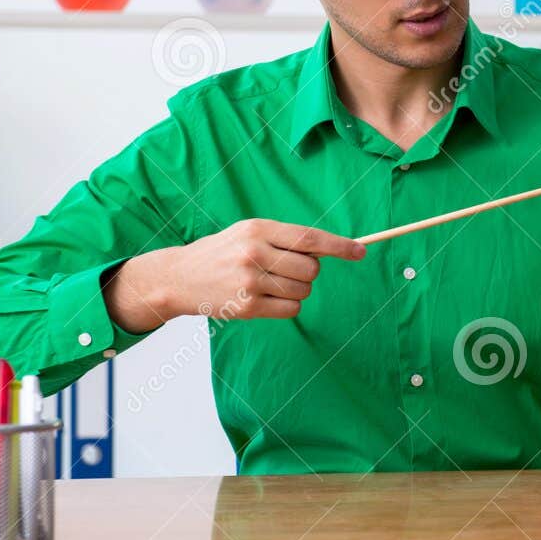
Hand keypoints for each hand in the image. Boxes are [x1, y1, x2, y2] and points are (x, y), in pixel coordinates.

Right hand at [104, 218, 365, 332]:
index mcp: (259, 229)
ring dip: (296, 291)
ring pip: (303, 291)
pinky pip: (291, 310)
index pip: (310, 238)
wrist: (179, 276)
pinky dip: (287, 307)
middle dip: (307, 273)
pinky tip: (266, 299)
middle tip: (284, 270)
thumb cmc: (223, 252)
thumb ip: (286, 239)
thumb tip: (329, 251)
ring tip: (270, 284)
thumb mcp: (250, 233)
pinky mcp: (247, 306)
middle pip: (312, 269)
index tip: (361, 252)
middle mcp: (255, 252)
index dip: (340, 246)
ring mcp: (250, 281)